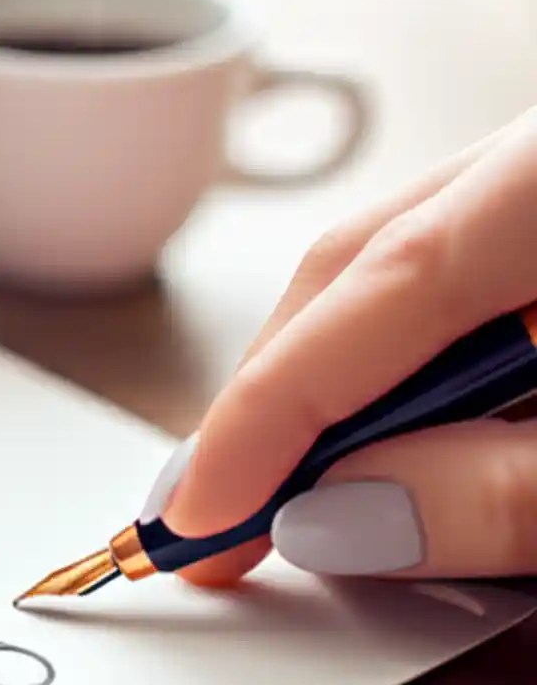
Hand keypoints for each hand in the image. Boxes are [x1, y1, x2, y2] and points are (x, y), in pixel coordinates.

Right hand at [143, 108, 536, 584]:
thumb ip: (505, 493)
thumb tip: (343, 516)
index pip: (384, 279)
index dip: (272, 406)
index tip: (202, 511)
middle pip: (361, 261)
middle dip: (271, 397)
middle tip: (212, 514)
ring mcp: (534, 188)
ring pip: (393, 265)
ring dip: (322, 386)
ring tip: (280, 487)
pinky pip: (443, 277)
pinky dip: (387, 366)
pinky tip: (374, 432)